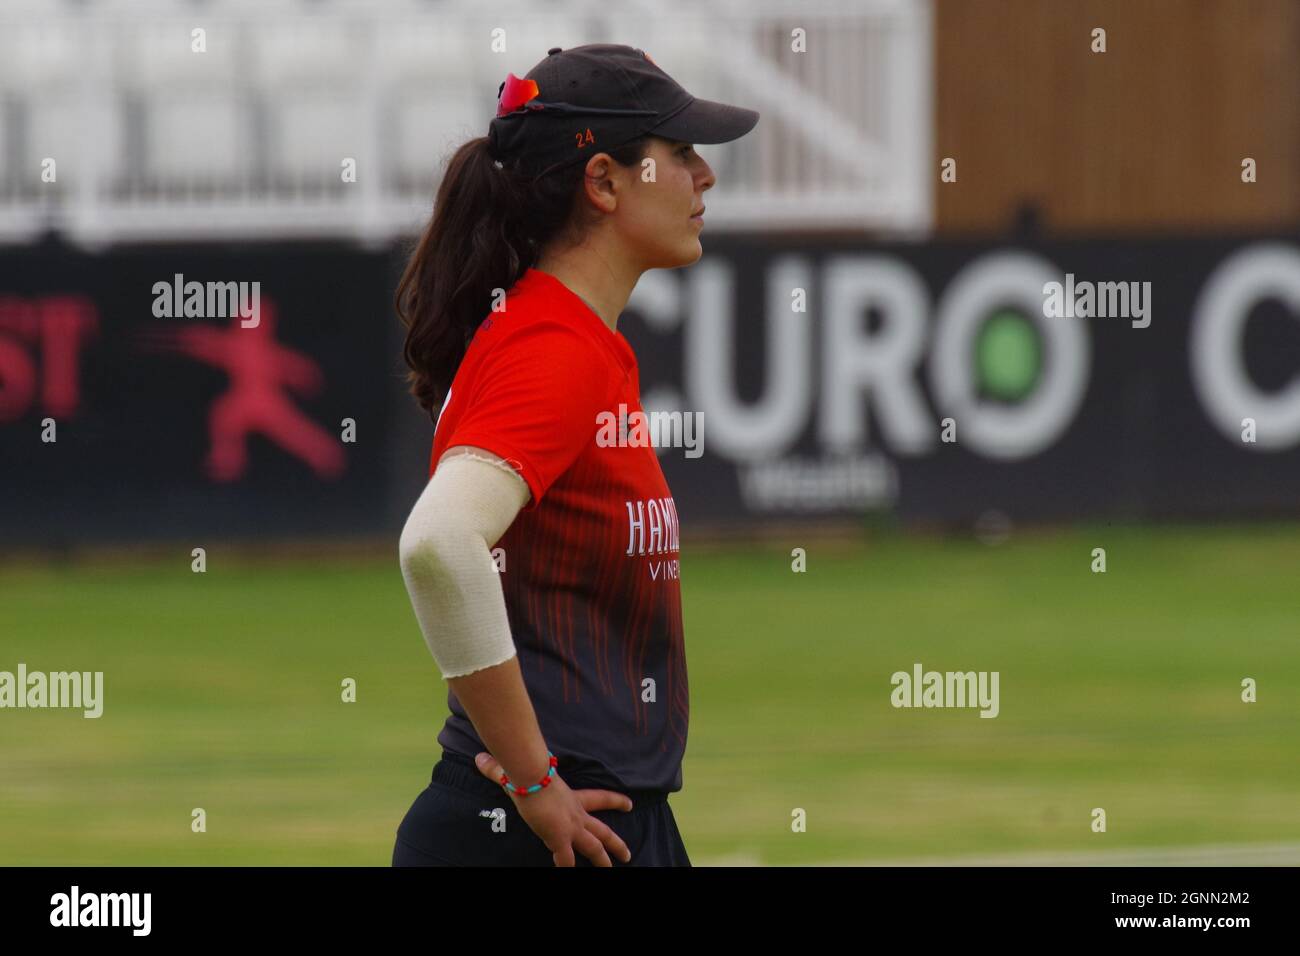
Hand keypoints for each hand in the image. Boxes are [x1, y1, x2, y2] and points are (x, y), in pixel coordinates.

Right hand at [474, 751, 633, 866]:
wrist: (530, 776)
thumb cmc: (527, 769)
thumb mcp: (517, 770)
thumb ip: (499, 768)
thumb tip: (480, 757)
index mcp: (572, 798)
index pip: (600, 798)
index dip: (615, 801)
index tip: (629, 804)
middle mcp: (576, 814)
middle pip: (603, 831)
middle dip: (616, 844)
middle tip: (627, 854)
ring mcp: (570, 827)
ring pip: (594, 848)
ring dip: (603, 860)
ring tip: (612, 870)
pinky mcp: (559, 838)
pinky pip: (565, 861)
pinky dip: (566, 869)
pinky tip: (567, 875)